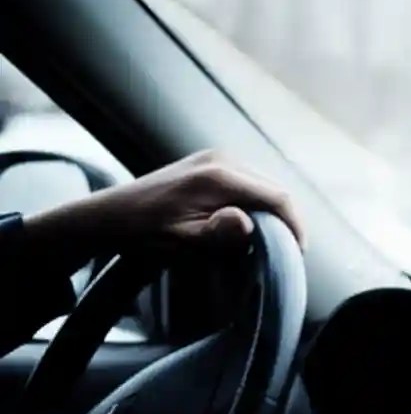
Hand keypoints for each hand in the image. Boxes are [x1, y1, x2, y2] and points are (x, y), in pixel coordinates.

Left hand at [24, 150, 304, 270]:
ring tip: (270, 244)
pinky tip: (249, 227)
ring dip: (272, 215)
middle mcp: (223, 159)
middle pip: (274, 189)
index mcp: (219, 175)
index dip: (295, 226)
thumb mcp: (181, 240)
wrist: (109, 216)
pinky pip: (248, 185)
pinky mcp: (211, 164)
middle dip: (286, 222)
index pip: (277, 197)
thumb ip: (216, 233)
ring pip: (263, 187)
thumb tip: (247, 222)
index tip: (298, 255)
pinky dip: (257, 206)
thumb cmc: (144, 233)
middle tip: (287, 254)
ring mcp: (217, 158)